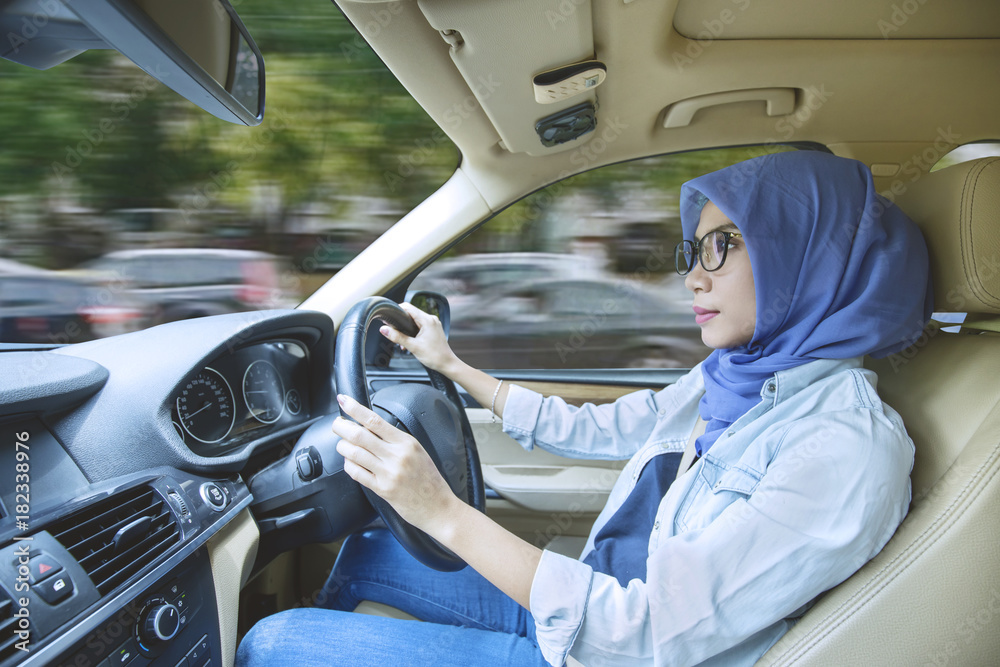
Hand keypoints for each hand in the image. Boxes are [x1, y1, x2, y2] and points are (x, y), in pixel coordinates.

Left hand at [332, 393, 458, 531]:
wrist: (439, 507)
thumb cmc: (430, 480)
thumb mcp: (418, 452)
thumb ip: (395, 441)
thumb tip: (370, 428)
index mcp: (406, 443)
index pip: (375, 420)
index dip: (355, 409)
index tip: (344, 400)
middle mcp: (397, 456)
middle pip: (359, 435)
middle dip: (341, 427)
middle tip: (337, 424)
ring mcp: (388, 473)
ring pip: (354, 453)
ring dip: (342, 446)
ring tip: (342, 445)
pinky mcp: (382, 489)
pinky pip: (356, 473)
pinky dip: (348, 465)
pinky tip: (350, 462)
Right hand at [380, 302, 458, 373]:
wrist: (447, 364)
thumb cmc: (435, 356)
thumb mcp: (413, 347)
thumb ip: (397, 337)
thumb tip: (384, 329)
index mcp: (427, 320)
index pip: (408, 307)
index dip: (397, 310)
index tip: (389, 317)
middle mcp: (431, 319)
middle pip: (411, 314)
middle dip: (401, 323)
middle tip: (394, 332)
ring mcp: (433, 324)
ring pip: (415, 321)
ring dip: (407, 329)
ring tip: (403, 342)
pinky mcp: (433, 329)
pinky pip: (420, 326)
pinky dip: (413, 332)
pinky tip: (410, 342)